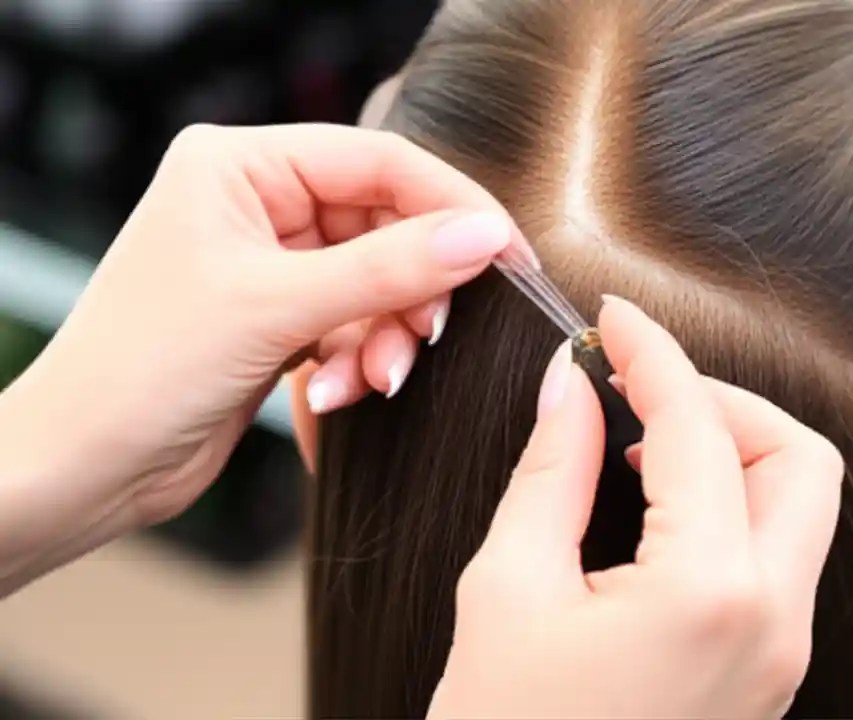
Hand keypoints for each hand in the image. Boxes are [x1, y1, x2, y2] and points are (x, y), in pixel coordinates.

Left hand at [0, 123, 526, 590]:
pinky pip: (356, 323)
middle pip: (386, 226)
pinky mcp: (281, 316)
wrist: (85, 467)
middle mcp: (256, 204)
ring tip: (371, 379)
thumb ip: (389, 269)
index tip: (507, 252)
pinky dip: (359, 358)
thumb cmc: (140, 369)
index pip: (378, 161)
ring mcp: (271, 262)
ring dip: (386, 335)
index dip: (451, 204)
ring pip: (379, 282)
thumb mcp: (276, 308)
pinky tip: (333, 393)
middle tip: (428, 334)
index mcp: (239, 166)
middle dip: (411, 290)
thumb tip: (483, 237)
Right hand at [430, 298, 844, 719]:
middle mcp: (773, 621)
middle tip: (638, 392)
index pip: (697, 427)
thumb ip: (552, 469)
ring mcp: (782, 654)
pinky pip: (783, 558)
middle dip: (723, 403)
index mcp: (709, 593)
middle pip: (797, 457)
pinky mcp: (769, 674)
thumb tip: (572, 383)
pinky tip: (667, 502)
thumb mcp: (508, 591)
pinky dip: (740, 508)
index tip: (611, 319)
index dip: (652, 354)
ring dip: (736, 452)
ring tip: (640, 447)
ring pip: (803, 506)